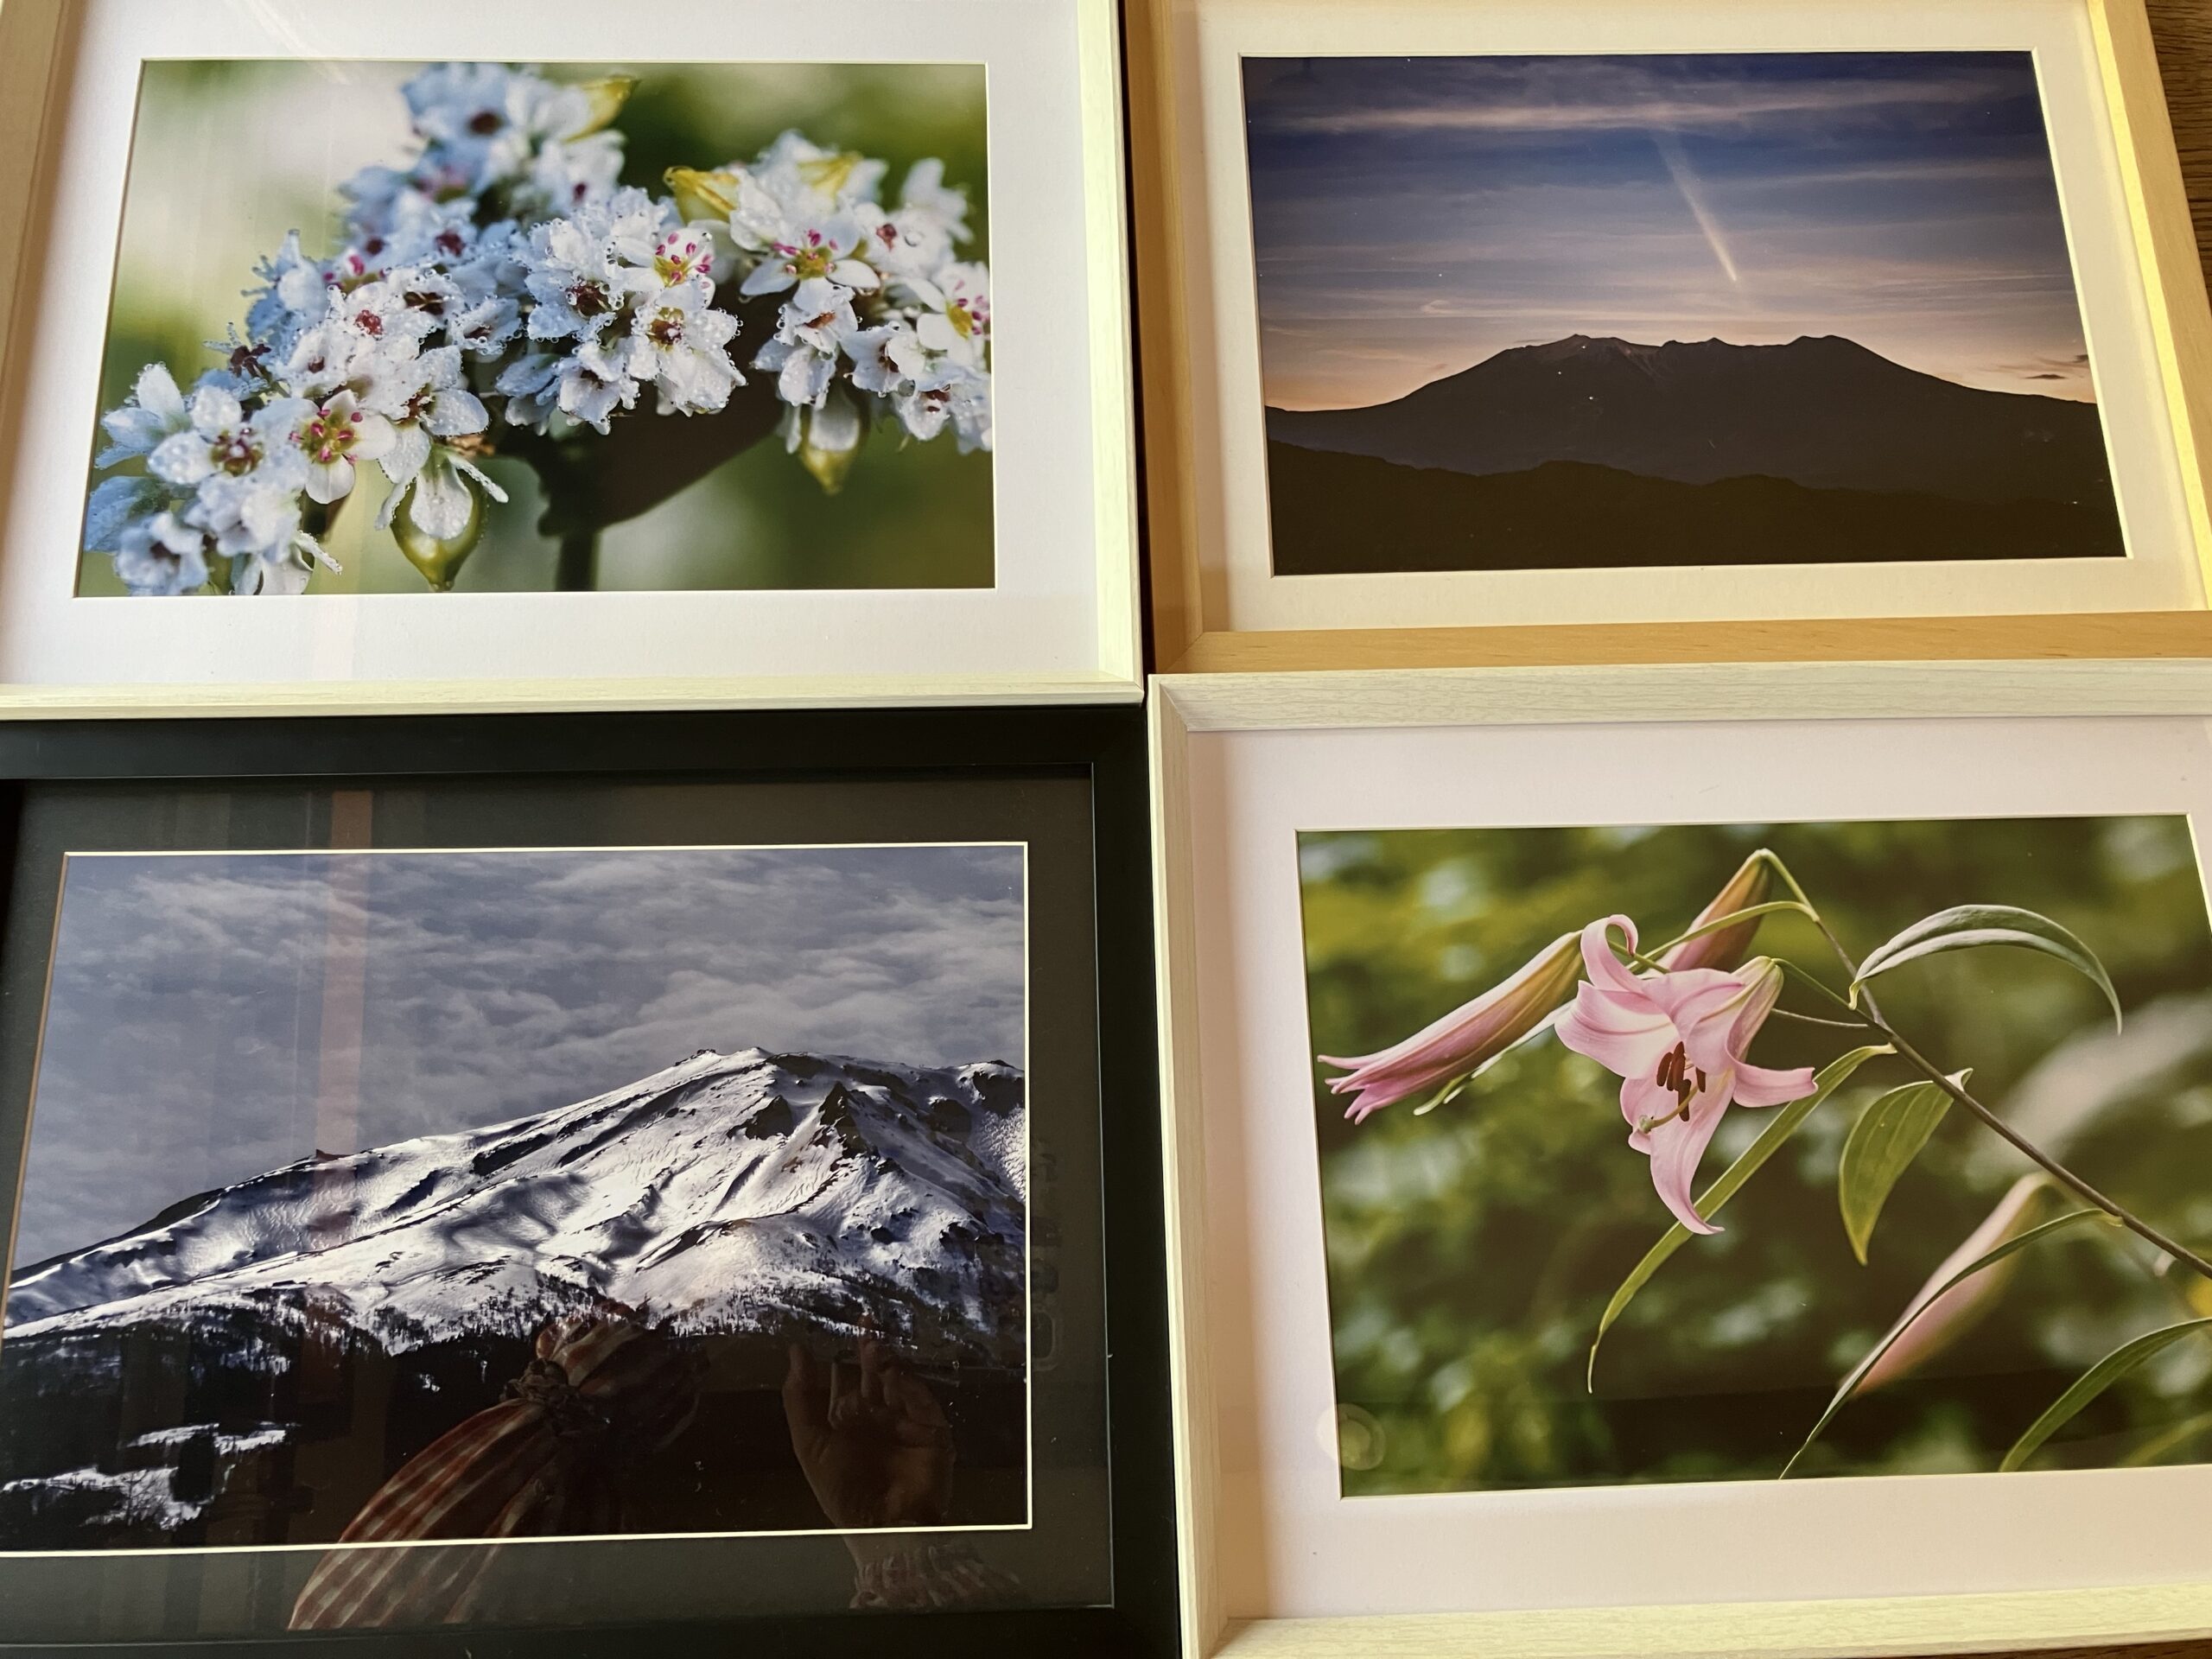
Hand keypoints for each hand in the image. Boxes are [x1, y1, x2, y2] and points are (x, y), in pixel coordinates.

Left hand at [782, 1337, 954, 1548]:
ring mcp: (903, 1423)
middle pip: (872, 1376)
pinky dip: (910, 1385)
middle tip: (863, 1321)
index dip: (838, 1357)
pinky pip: (922, 1401)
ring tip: (875, 1340)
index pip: (843, 1381)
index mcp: (845, 1424)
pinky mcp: (931, 1430)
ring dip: (887, 1361)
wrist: (883, 1525)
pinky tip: (896, 1371)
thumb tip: (795, 1349)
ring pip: (897, 1382)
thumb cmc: (842, 1488)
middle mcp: (874, 1419)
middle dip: (867, 1350)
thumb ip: (800, 1397)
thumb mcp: (809, 1442)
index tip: (831, 1327)